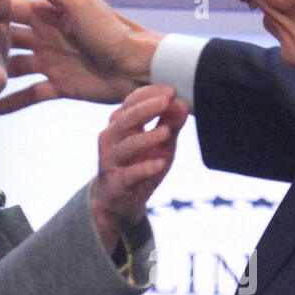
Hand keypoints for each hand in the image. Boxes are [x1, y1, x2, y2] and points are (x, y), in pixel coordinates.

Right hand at [0, 0, 167, 115]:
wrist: (139, 68)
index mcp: (48, 13)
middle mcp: (45, 36)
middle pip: (7, 38)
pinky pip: (31, 93)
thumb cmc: (112, 30)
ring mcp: (51, 62)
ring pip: (14, 66)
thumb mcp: (77, 3)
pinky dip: (13, 101)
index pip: (10, 9)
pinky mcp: (60, 86)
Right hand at [90, 85, 188, 252]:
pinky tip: (159, 164)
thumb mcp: (161, 144)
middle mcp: (111, 139)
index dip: (150, 95)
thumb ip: (171, 124)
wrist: (120, 203)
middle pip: (125, 119)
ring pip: (126, 146)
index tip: (171, 90)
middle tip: (167, 101)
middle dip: (146, 108)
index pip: (131, 103)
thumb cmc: (140, 165)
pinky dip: (144, 169)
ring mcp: (111, 162)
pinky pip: (129, 175)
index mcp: (120, 125)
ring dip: (147, 138)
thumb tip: (183, 104)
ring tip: (166, 132)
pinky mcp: (116, 184)